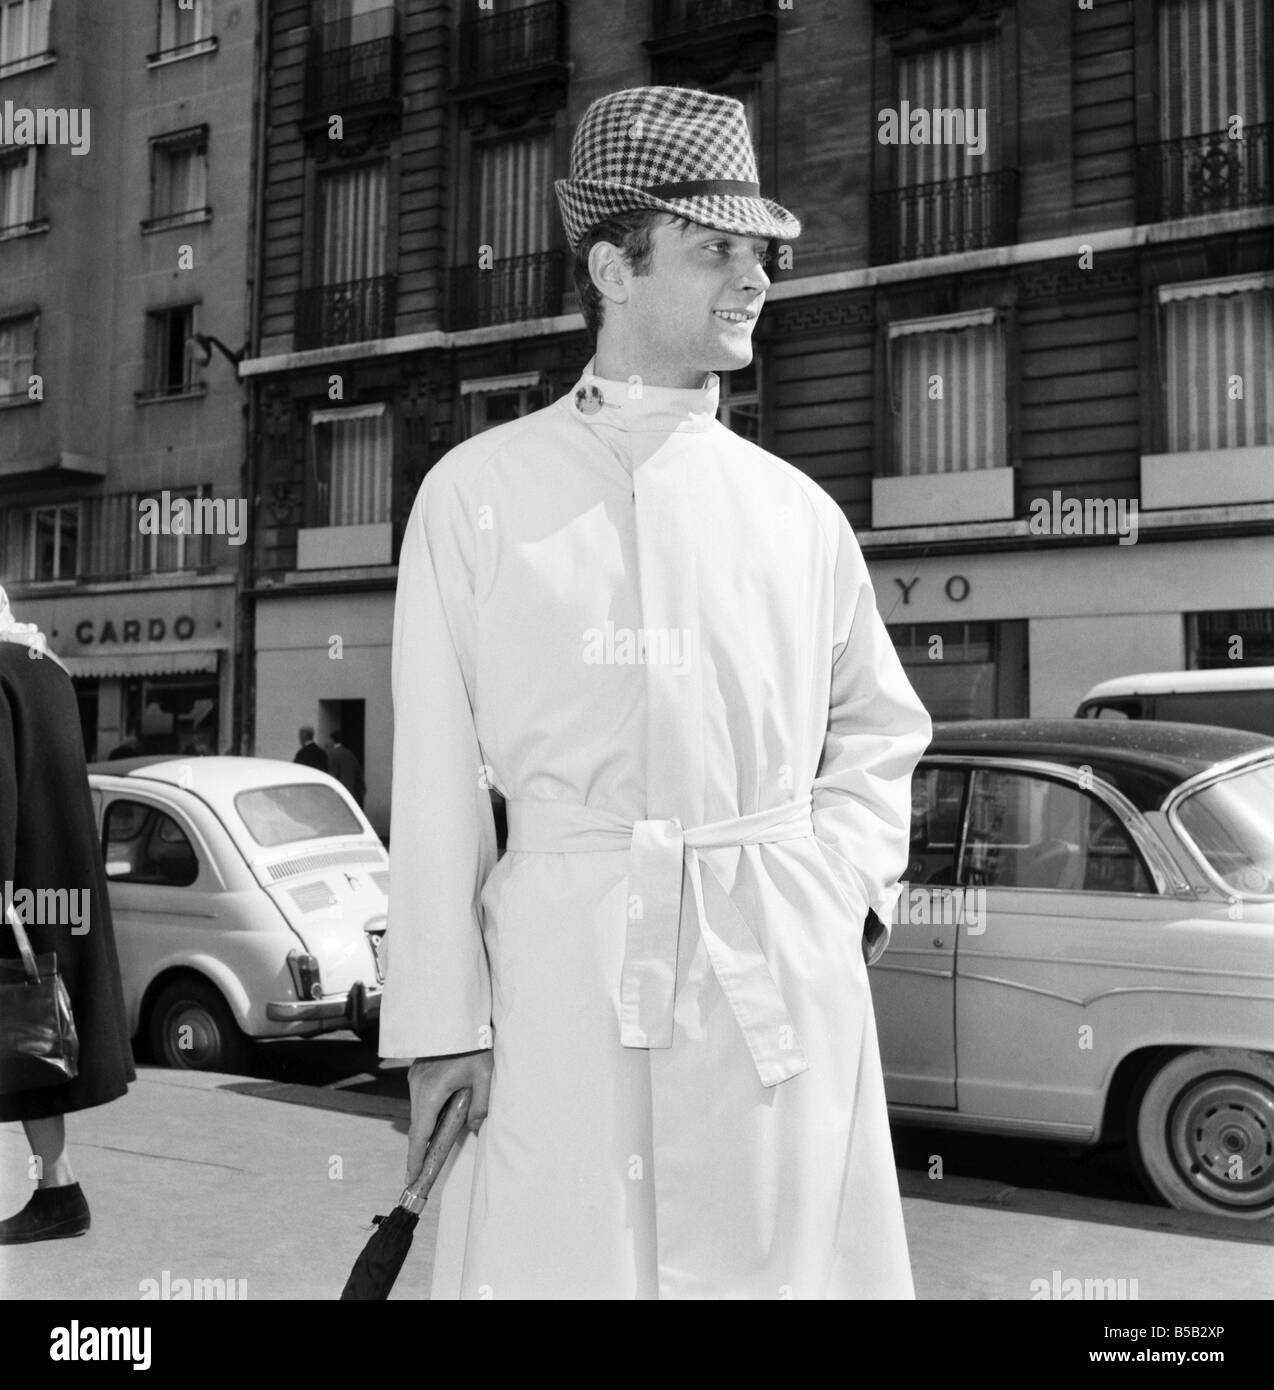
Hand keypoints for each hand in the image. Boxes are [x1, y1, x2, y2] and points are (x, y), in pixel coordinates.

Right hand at [405, 1049, 492, 1187]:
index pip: (420, 1133)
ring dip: (425, 1128)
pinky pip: (421, 1098)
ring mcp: (415, 1076)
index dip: (416, 1158)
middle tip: (421, 1170)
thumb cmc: (475, 1044)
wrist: (462, 1018)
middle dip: (419, 1148)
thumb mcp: (485, 1076)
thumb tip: (475, 1127)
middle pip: (417, 1124)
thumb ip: (481, 1106)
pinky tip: (439, 1117)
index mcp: (431, 1090)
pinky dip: (427, 1112)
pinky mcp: (419, 1071)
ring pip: (419, 1111)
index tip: (412, 1176)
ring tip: (432, 1147)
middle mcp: (417, 1085)